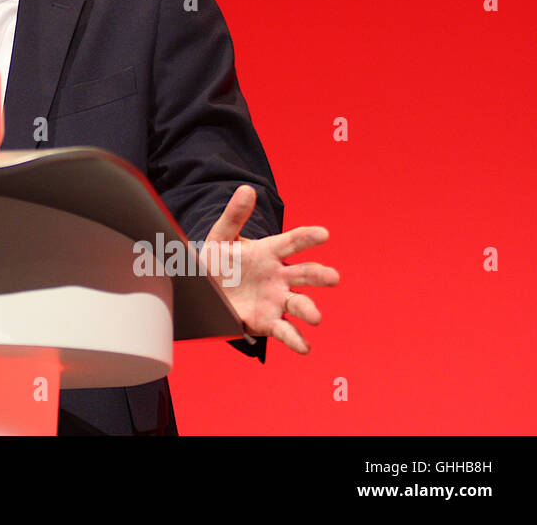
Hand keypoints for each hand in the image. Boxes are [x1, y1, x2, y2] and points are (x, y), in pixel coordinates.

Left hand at [200, 185, 339, 353]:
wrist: (204, 291)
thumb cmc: (217, 262)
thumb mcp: (220, 238)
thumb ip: (234, 216)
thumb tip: (247, 189)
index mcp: (270, 252)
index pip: (293, 242)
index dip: (308, 237)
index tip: (324, 234)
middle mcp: (280, 276)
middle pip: (305, 273)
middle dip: (320, 275)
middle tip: (332, 277)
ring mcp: (277, 300)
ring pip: (300, 304)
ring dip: (310, 310)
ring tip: (315, 317)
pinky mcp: (269, 322)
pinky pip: (286, 331)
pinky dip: (296, 340)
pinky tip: (305, 347)